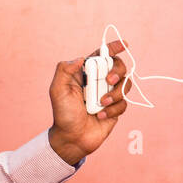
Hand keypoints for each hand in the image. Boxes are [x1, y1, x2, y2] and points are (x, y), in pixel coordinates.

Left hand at [47, 39, 133, 163]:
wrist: (72, 138)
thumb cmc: (63, 114)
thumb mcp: (57, 90)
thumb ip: (64, 70)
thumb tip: (82, 58)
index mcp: (86, 73)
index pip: (102, 55)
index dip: (113, 47)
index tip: (124, 44)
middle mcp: (99, 81)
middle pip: (118, 67)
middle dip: (117, 71)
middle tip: (109, 80)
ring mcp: (109, 94)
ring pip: (125, 84)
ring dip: (115, 93)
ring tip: (101, 104)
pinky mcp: (116, 108)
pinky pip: (124, 103)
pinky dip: (113, 109)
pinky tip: (100, 115)